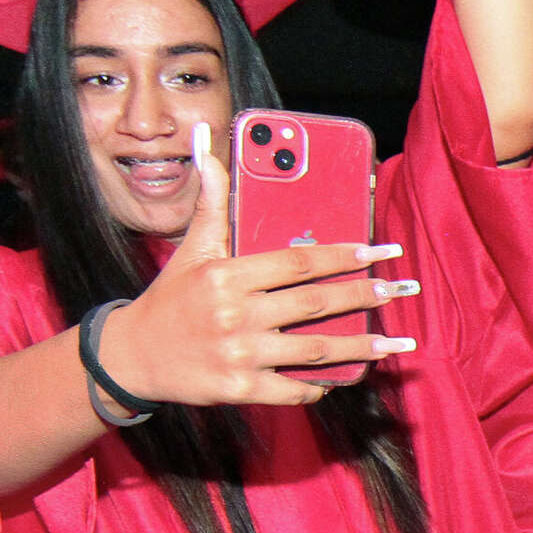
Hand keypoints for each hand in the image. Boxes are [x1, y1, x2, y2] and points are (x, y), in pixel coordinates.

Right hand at [99, 123, 417, 409]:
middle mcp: (236, 314)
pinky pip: (289, 389)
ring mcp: (238, 355)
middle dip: (363, 296)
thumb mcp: (191, 247)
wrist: (132, 355)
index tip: (378, 251)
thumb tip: (206, 144)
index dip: (343, 256)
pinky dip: (316, 385)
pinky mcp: (237, 389)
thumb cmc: (170, 297)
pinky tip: (342, 378)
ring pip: (312, 350)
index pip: (298, 262)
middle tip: (400, 290)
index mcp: (228, 276)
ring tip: (393, 345)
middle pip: (314, 304)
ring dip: (357, 348)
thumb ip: (210, 200)